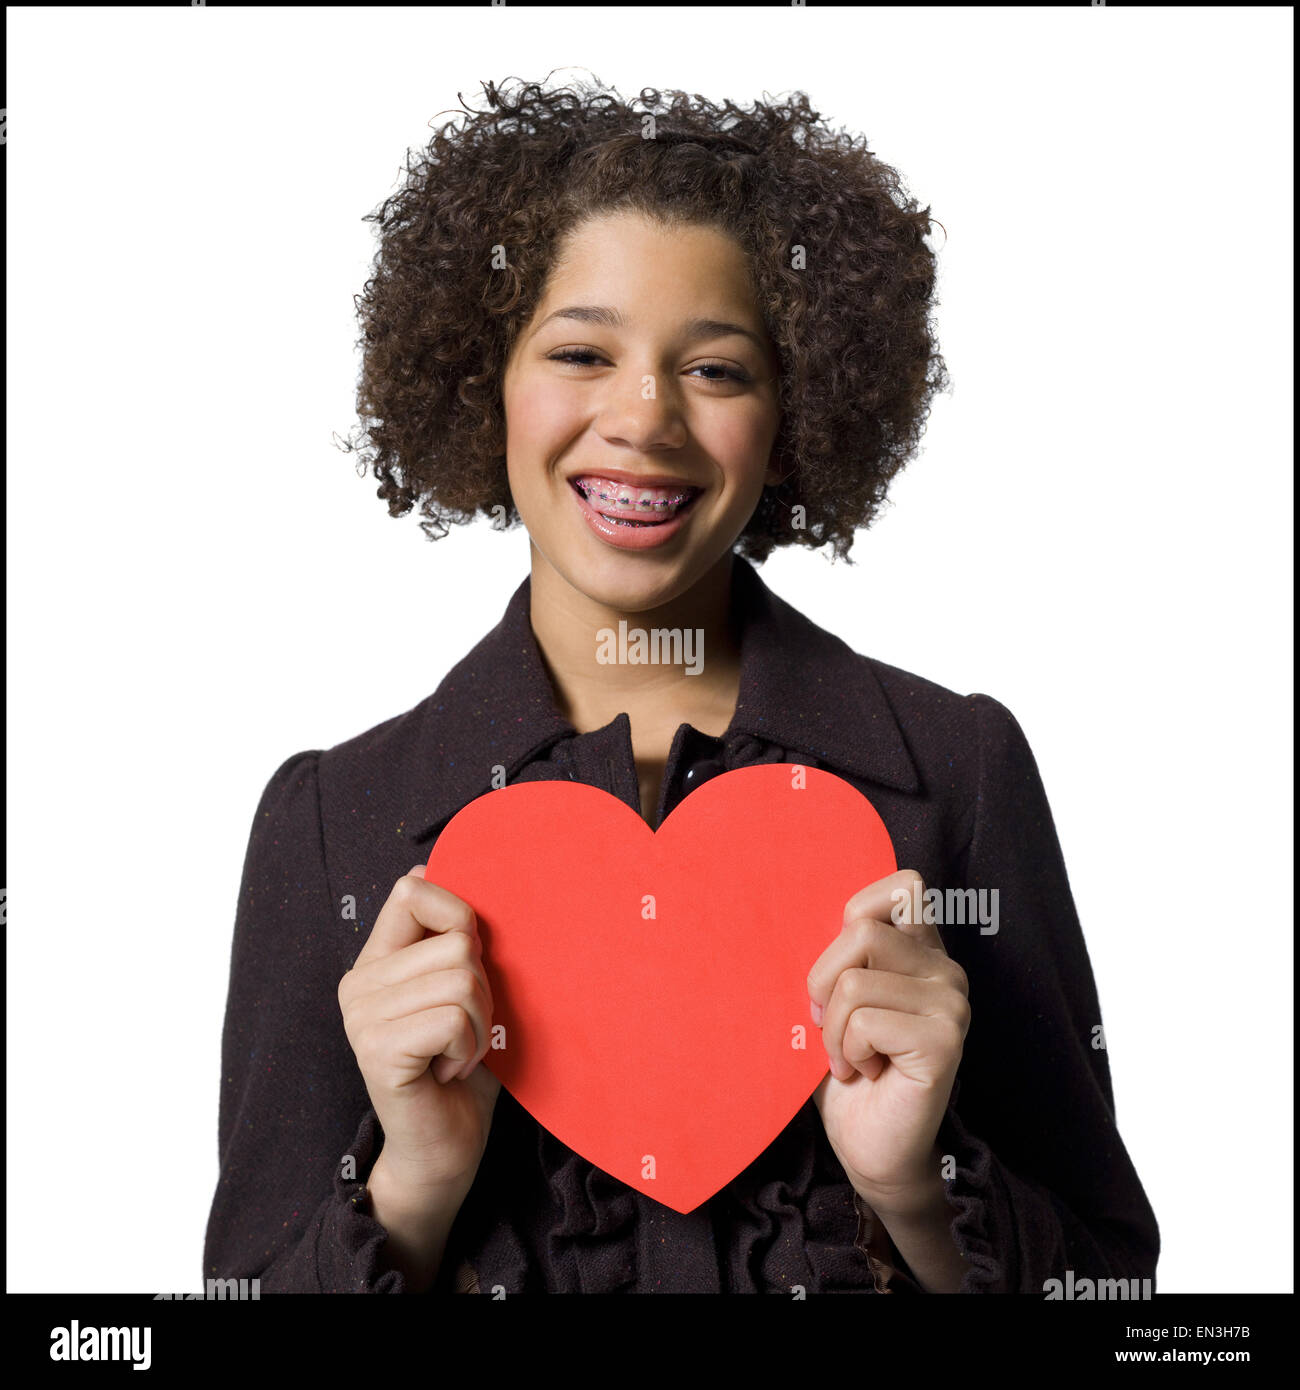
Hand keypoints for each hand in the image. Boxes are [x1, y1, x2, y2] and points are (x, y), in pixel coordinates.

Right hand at [338, 864, 501, 1192]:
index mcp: (376, 960)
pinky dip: (469, 1049)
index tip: (470, 965)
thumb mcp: (465, 989)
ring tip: (457, 1053)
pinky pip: (453, 1019)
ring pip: (462, 979)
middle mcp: (358, 984)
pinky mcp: (377, 1052)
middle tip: (466, 1032)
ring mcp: (362, 1018)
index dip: (461, 917)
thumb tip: (442, 868)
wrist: (445, 1148)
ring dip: (480, 1025)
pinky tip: (447, 1073)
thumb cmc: (463, 1066)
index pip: (414, 889)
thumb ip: (453, 939)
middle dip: (485, 990)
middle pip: (458, 942)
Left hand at [806, 869, 969, 1214]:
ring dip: (833, 1029)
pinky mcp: (944, 1040)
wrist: (868, 1144)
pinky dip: (846, 1051)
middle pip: (861, 930)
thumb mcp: (832, 996)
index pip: (902, 886)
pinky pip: (864, 1021)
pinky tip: (867, 1073)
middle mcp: (945, 969)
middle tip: (831, 1026)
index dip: (854, 913)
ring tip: (851, 1056)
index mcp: (920, 950)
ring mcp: (951, 1003)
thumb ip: (838, 951)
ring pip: (854, 981)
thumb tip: (793, 908)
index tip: (837, 972)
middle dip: (823, 981)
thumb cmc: (844, 1066)